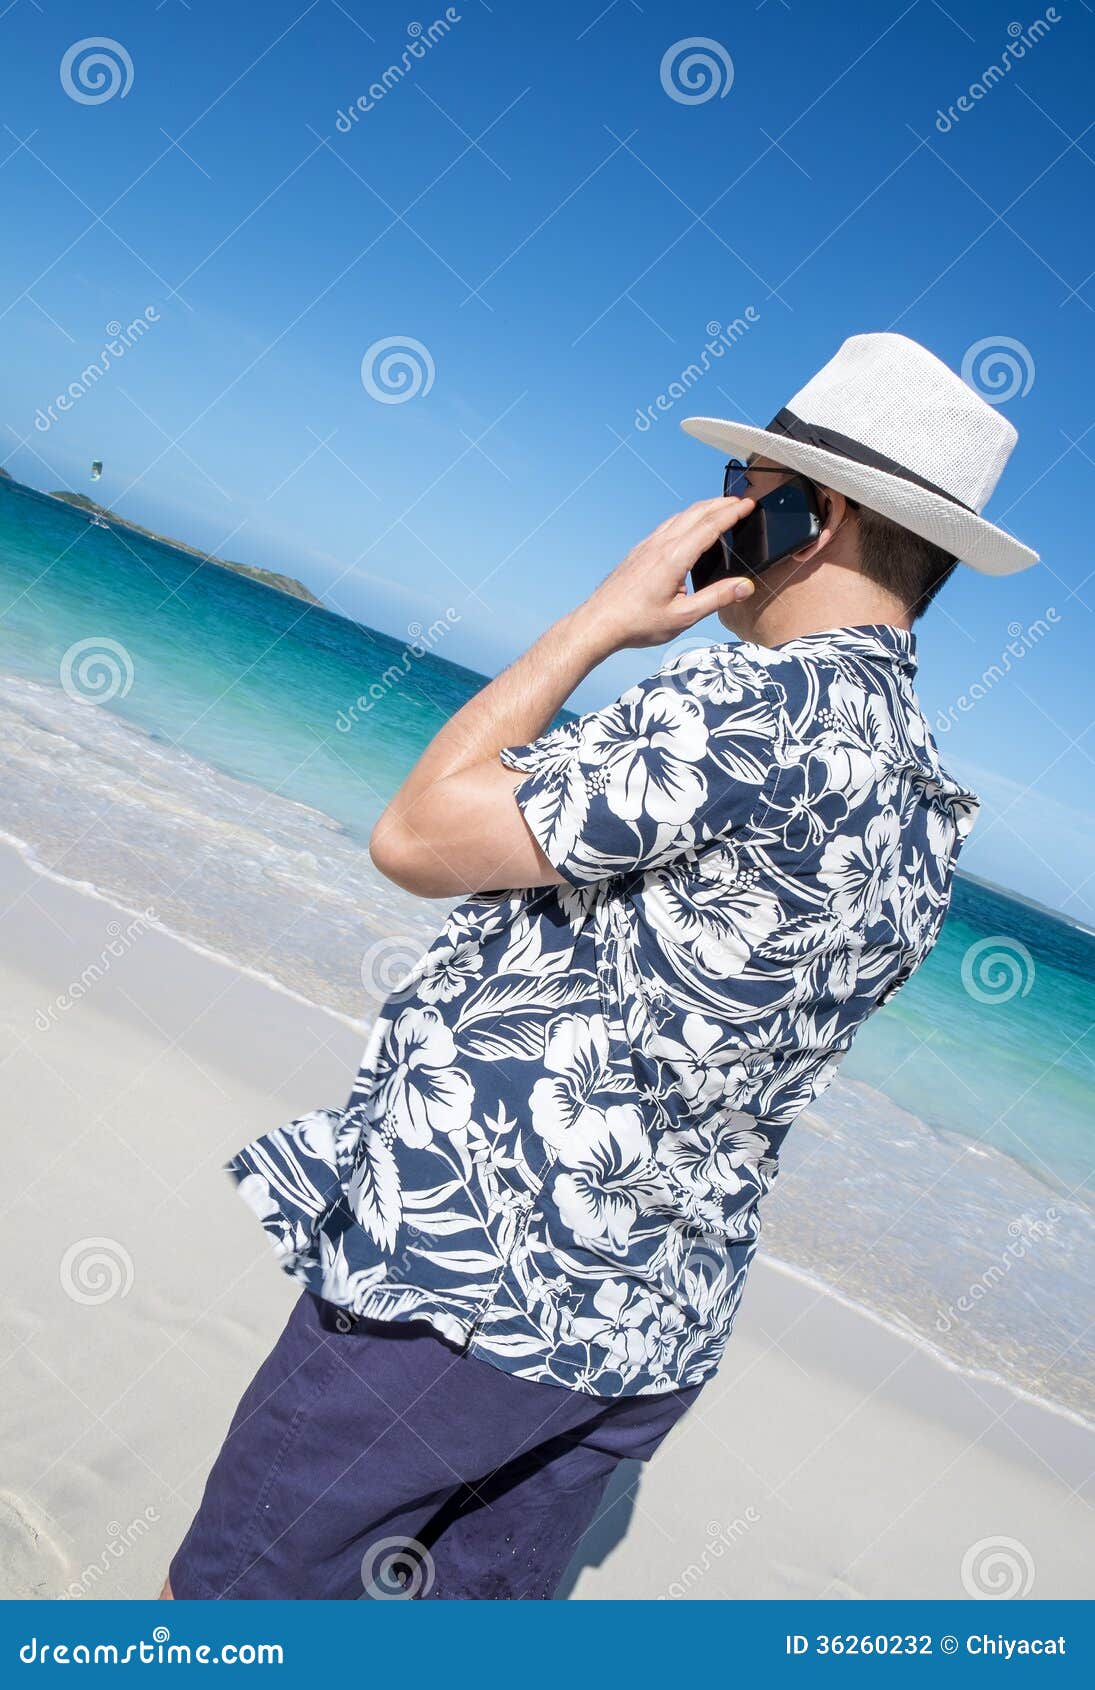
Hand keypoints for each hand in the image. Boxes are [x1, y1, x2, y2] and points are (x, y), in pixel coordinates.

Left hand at [576, 496, 756, 652]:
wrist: (599, 623)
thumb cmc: (637, 623)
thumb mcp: (683, 617)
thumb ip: (716, 598)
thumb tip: (744, 586)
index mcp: (674, 558)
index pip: (710, 526)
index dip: (732, 513)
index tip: (749, 504)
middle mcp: (660, 545)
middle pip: (696, 513)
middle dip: (721, 504)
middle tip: (740, 502)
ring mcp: (647, 546)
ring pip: (679, 517)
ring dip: (702, 509)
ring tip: (719, 509)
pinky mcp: (639, 552)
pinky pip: (666, 526)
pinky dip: (685, 519)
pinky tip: (687, 527)